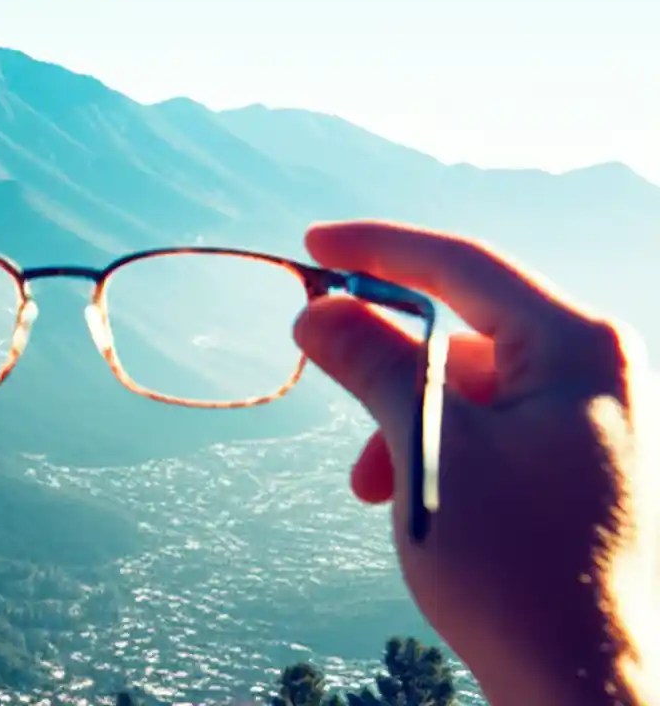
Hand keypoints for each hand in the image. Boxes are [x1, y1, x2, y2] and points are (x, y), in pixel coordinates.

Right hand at [294, 221, 655, 705]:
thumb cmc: (516, 565)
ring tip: (368, 485)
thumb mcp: (428, 445)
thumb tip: (319, 311)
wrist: (584, 685)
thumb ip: (373, 361)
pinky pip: (487, 430)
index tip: (312, 245)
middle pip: (462, 330)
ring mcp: (591, 421)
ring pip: (467, 388)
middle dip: (384, 364)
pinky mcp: (576, 467)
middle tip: (320, 370)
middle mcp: (595, 370)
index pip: (463, 265)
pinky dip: (434, 451)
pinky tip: (407, 498)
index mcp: (576, 346)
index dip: (378, 249)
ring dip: (402, 422)